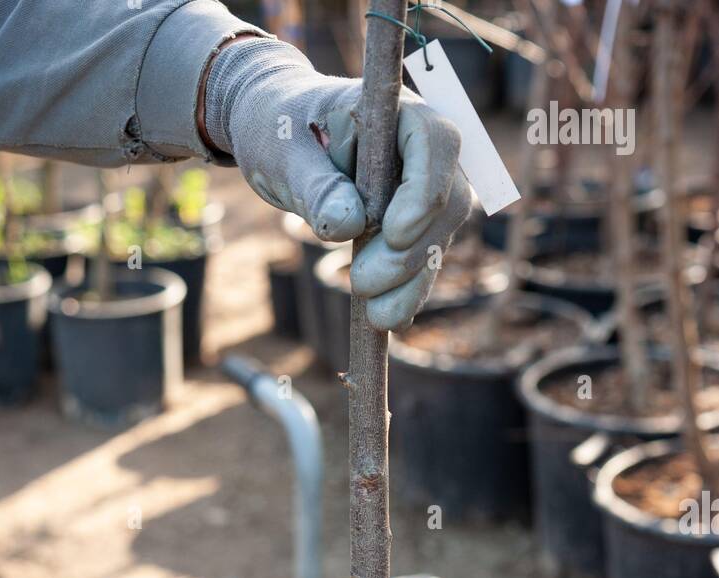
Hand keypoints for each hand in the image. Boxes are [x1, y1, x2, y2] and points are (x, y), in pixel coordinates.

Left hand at [203, 37, 471, 331]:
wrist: (281, 138)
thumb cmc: (281, 129)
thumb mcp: (284, 152)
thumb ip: (316, 185)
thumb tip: (347, 225)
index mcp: (397, 111)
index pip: (435, 143)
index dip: (423, 192)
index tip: (394, 235)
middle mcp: (423, 150)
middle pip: (446, 201)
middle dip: (411, 251)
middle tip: (362, 282)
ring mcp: (424, 189)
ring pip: (439, 238)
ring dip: (413, 281)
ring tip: (377, 316)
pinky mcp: (414, 225)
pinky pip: (422, 261)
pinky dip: (408, 291)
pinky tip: (389, 317)